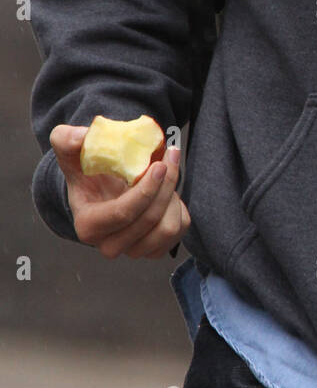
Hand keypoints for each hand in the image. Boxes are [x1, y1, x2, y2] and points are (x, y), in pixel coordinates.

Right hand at [51, 123, 190, 259]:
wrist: (102, 185)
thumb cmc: (86, 167)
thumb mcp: (69, 148)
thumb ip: (67, 139)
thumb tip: (82, 137)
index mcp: (87, 226)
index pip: (123, 213)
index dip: (147, 189)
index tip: (160, 165)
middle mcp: (109, 245)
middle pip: (150, 219)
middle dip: (165, 185)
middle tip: (169, 158)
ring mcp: (133, 251)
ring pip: (168, 228)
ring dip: (172, 196)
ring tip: (165, 177)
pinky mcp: (154, 249)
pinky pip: (179, 229)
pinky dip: (179, 206)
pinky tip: (165, 192)